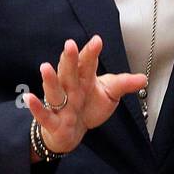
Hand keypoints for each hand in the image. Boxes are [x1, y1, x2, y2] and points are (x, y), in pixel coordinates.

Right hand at [24, 35, 146, 157]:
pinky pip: (43, 114)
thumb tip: (144, 78)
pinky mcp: (52, 121)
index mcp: (83, 78)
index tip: (97, 41)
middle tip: (69, 45)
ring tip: (45, 67)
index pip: (86, 63)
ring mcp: (60, 104)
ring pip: (54, 90)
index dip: (91, 52)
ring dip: (49, 79)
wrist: (72, 132)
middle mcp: (70, 88)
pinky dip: (36, 107)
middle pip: (69, 72)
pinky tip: (29, 98)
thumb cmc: (88, 107)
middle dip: (69, 59)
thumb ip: (124, 85)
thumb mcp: (109, 95)